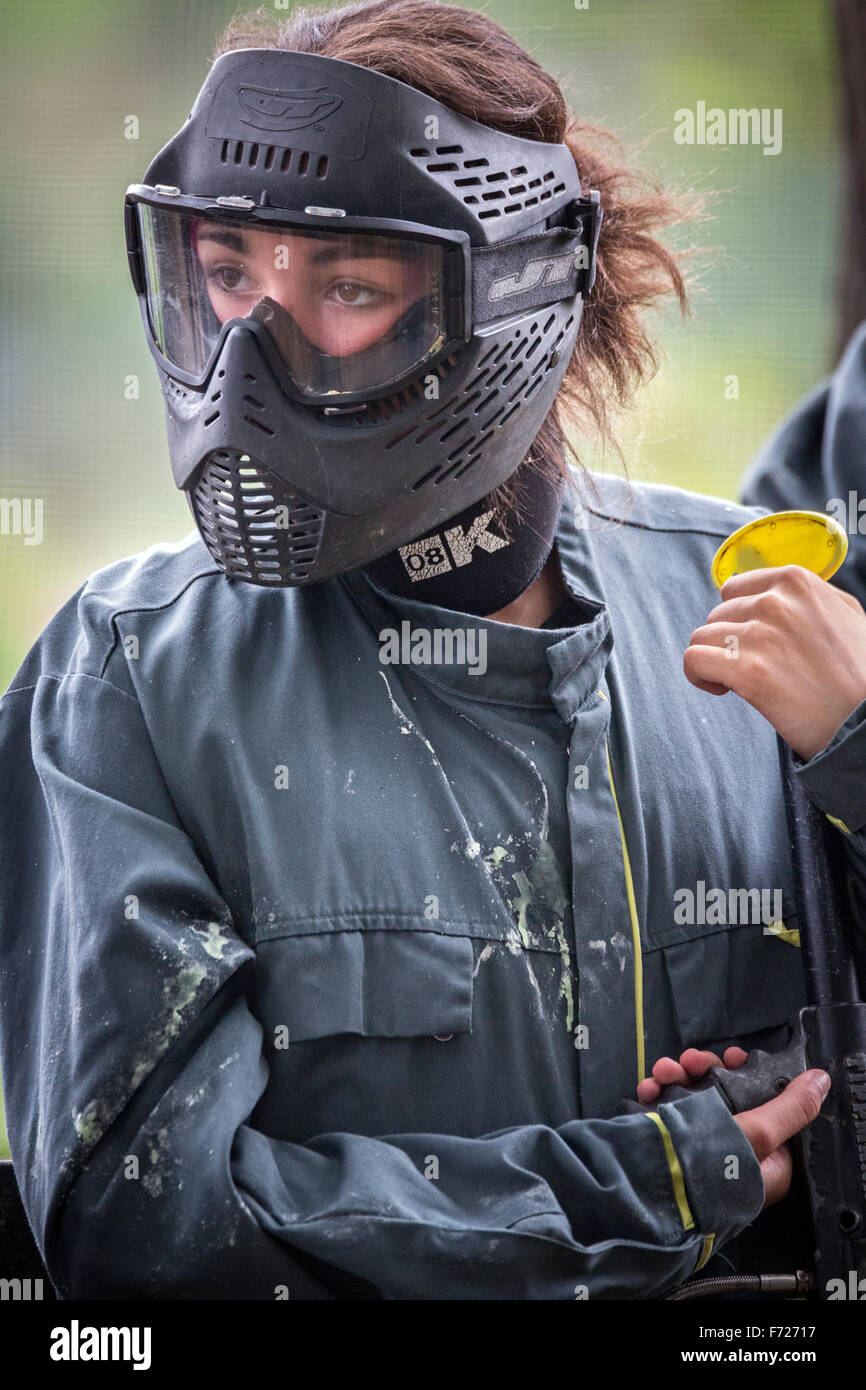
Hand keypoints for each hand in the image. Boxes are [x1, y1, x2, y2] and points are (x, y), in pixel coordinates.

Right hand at [637, 1046, 830, 1207]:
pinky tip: (649, 1088)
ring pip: (692, 1097)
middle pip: (726, 1096)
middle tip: (692, 1061)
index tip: (732, 1058)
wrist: (651, 1189)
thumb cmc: (713, 1167)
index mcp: (765, 1162)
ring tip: (665, 1071)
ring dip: (677, 1076)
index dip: (748, 1076)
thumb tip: (821, 1081)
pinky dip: (658, 1093)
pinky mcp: (670, 1143)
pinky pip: (667, 1109)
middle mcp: (734, 1154)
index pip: (766, 1109)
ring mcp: (699, 1148)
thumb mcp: (760, 1133)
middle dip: (705, 1071)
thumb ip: (792, 1107)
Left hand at [684, 565, 865, 760]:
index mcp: (796, 581)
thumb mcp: (846, 615)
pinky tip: (723, 690)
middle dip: (728, 642)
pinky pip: (694, 660)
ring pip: (701, 638)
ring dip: (714, 660)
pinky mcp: (747, 669)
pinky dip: (700, 676)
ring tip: (739, 680)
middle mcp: (775, 601)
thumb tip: (772, 593)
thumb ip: (809, 598)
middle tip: (754, 666)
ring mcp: (760, 634)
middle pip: (716, 616)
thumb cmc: (860, 674)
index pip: (734, 589)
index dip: (738, 618)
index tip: (751, 641)